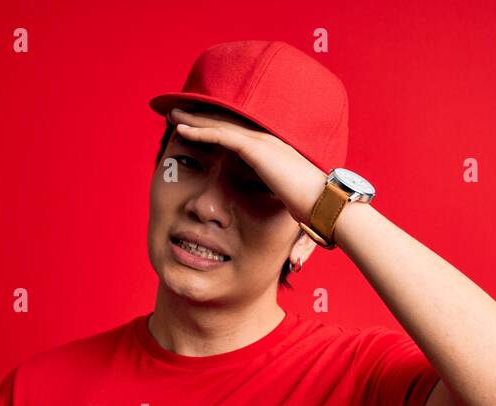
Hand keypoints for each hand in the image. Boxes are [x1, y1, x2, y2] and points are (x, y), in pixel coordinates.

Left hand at [168, 107, 327, 225]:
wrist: (323, 202)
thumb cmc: (309, 205)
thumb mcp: (285, 195)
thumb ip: (272, 191)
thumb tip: (272, 202)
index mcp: (271, 149)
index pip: (237, 133)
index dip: (215, 127)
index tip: (195, 125)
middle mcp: (265, 140)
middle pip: (225, 123)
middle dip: (200, 115)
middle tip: (176, 111)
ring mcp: (261, 142)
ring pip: (220, 125)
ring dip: (194, 119)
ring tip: (172, 114)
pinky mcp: (255, 149)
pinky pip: (221, 136)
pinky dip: (200, 132)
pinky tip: (181, 130)